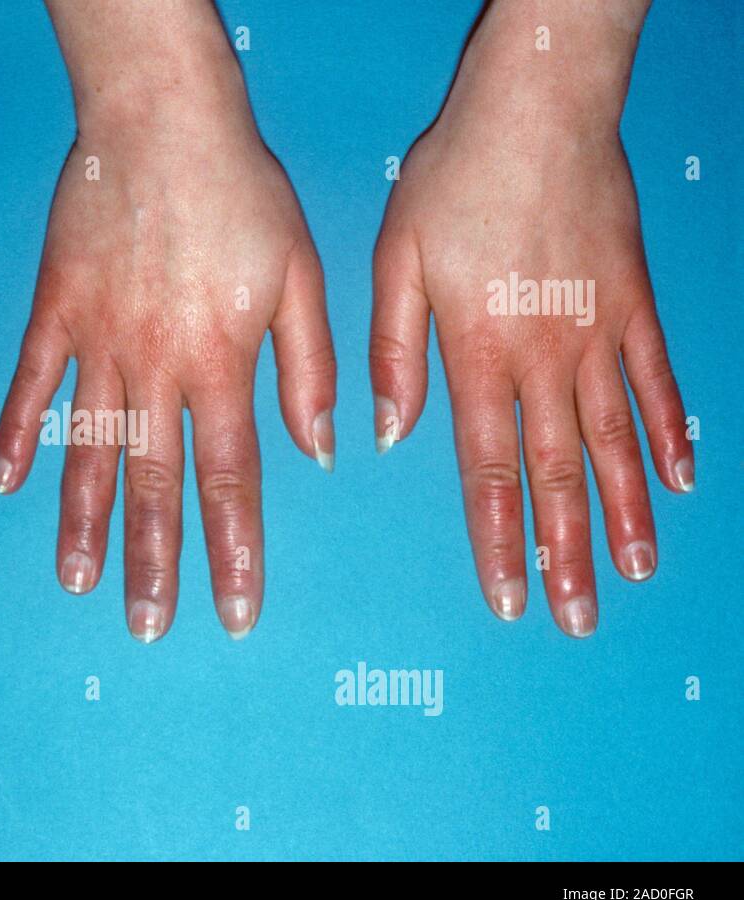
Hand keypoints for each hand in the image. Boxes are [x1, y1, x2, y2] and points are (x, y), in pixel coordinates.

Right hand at [0, 13, 334, 641]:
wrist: (164, 117)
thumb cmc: (242, 190)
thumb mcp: (301, 273)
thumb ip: (309, 369)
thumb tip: (320, 453)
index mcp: (223, 361)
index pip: (231, 479)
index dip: (233, 552)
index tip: (233, 613)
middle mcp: (157, 365)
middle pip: (153, 482)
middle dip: (153, 562)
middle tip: (147, 628)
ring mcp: (98, 340)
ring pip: (88, 448)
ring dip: (82, 521)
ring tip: (77, 583)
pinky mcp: (54, 309)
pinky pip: (30, 383)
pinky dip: (15, 433)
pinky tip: (1, 485)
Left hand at [370, 0, 691, 636]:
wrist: (537, 109)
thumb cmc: (455, 180)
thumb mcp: (396, 263)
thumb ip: (394, 355)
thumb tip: (390, 437)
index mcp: (478, 355)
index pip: (490, 470)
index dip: (499, 541)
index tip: (508, 599)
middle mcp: (545, 359)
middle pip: (558, 475)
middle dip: (565, 555)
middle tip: (579, 618)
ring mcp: (600, 334)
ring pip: (615, 443)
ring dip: (624, 513)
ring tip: (636, 573)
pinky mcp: (635, 304)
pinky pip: (658, 381)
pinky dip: (670, 433)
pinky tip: (683, 482)